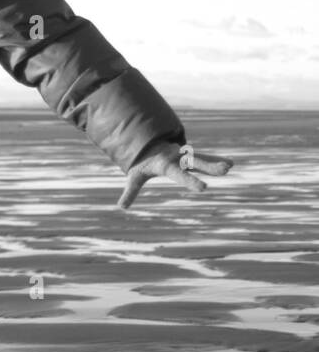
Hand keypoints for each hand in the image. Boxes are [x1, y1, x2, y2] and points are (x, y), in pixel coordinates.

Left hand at [117, 141, 232, 209]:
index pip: (179, 174)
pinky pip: (205, 157)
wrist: (147, 145)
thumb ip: (130, 191)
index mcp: (166, 164)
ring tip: (231, 166)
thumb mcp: (135, 176)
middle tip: (225, 170)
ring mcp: (185, 156)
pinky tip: (231, 164)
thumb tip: (121, 207)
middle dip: (209, 166)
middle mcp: (178, 158)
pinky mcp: (190, 155)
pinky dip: (217, 159)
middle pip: (195, 163)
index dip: (191, 181)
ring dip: (216, 162)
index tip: (204, 188)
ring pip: (203, 158)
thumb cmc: (142, 163)